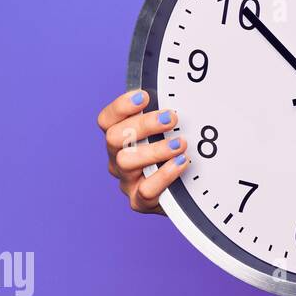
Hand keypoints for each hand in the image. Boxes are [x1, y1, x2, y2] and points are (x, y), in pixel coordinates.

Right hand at [97, 89, 189, 215]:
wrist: (188, 191)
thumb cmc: (175, 154)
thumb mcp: (170, 132)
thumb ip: (165, 116)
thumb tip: (183, 94)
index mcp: (121, 139)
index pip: (107, 120)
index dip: (122, 106)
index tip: (144, 97)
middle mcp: (118, 158)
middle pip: (114, 137)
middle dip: (144, 124)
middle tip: (171, 118)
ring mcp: (127, 181)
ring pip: (126, 162)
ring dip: (155, 149)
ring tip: (180, 143)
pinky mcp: (140, 201)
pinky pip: (146, 190)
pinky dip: (164, 174)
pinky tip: (181, 163)